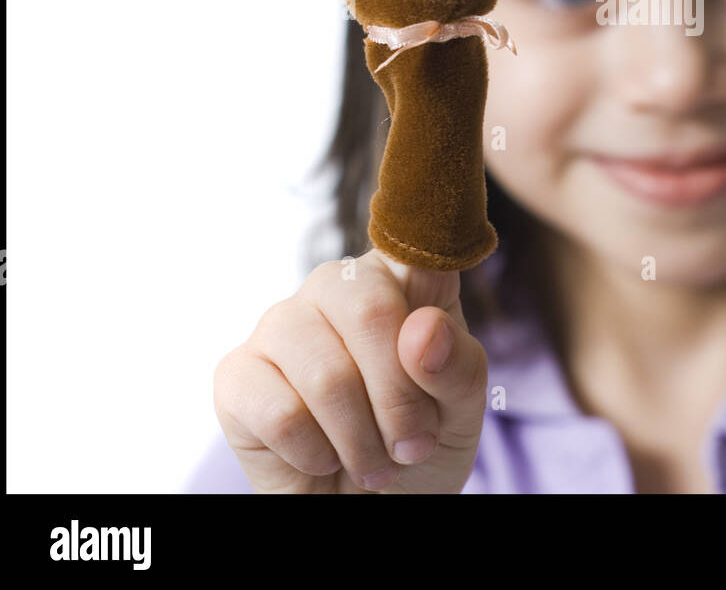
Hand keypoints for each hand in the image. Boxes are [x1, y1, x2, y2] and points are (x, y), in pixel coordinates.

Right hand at [214, 247, 487, 492]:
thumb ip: (456, 365)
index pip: (415, 246)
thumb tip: (423, 331)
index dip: (428, 281)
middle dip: (400, 398)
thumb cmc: (419, 440)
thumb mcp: (462, 409)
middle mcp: (334, 286)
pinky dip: (316, 454)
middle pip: (370, 310)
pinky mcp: (236, 376)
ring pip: (327, 375)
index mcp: (398, 277)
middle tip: (412, 445)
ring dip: (362, 441)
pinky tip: (324, 456)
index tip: (436, 321)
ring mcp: (280, 325)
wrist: (374, 506)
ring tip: (372, 461)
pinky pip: (282, 415)